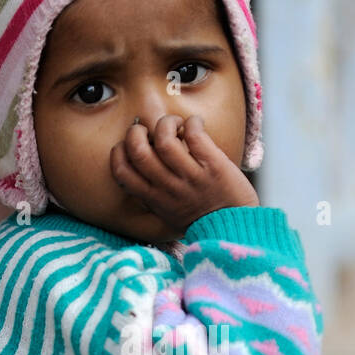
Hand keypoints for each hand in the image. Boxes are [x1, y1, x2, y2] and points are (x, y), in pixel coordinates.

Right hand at [110, 114, 258, 229]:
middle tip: (148, 130)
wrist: (235, 231)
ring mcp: (191, 177)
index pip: (121, 172)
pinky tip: (196, 123)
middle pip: (138, 151)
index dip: (119, 151)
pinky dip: (193, 123)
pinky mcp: (213, 166)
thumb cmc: (202, 220)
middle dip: (136, 132)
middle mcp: (169, 188)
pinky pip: (195, 135)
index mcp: (154, 199)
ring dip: (166, 123)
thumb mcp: (168, 213)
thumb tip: (141, 168)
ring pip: (164, 140)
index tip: (129, 145)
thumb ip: (152, 195)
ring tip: (175, 124)